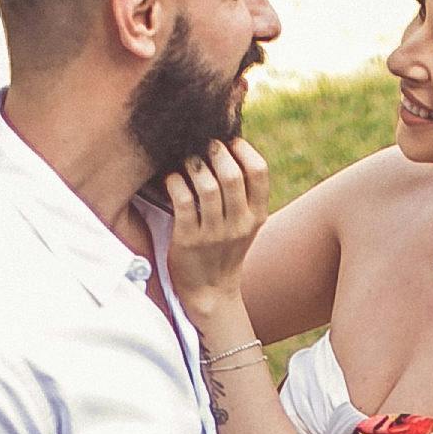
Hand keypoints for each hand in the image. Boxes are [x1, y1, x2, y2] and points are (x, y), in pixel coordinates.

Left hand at [158, 138, 272, 323]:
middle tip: (206, 145)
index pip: (259, 172)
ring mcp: (213, 234)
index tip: (231, 141)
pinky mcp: (188, 240)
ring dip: (195, 166)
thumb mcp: (245, 224)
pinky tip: (173, 180)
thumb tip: (228, 148)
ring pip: (206, 186)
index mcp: (257, 216)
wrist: (210, 291)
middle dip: (216, 152)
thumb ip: (243, 193)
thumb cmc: (224, 249)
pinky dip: (175, 182)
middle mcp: (238, 224)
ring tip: (189, 161)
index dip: (244, 150)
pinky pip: (182, 201)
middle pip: (232, 176)